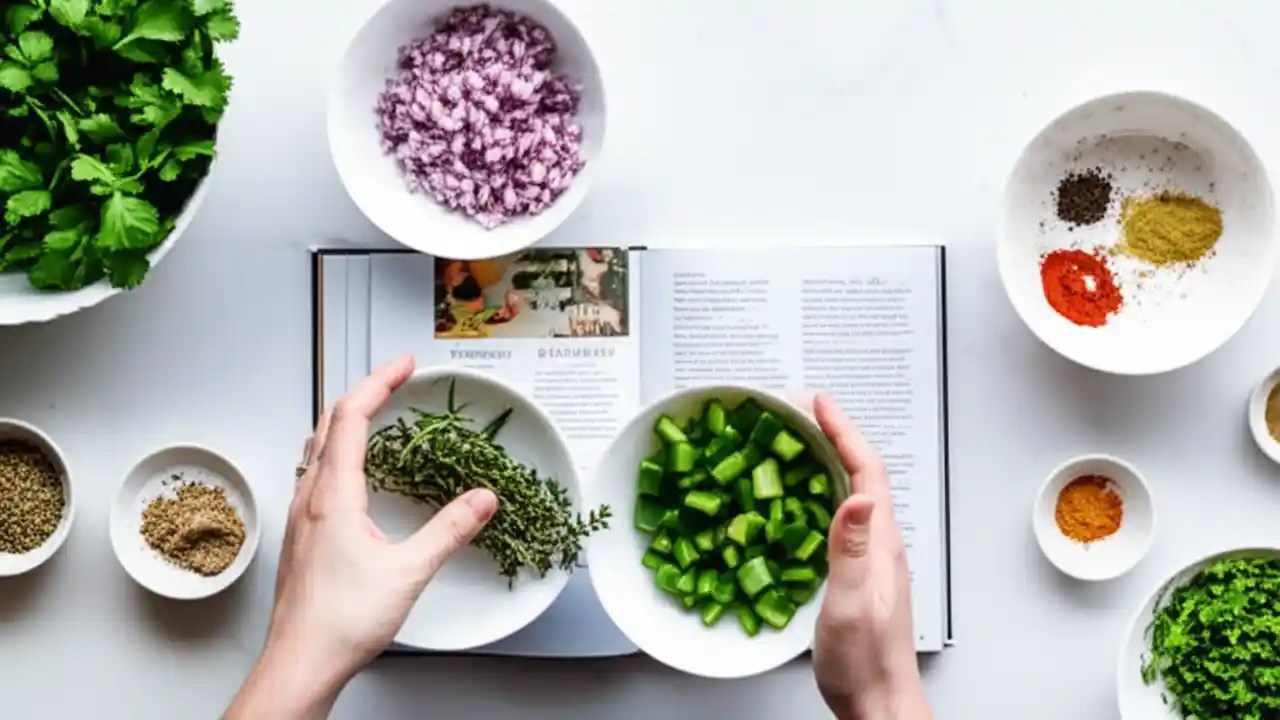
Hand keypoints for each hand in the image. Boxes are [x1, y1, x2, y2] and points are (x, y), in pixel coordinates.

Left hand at [226, 355, 498, 719]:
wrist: (300, 662)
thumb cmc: (341, 622)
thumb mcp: (409, 571)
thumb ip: (450, 530)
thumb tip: (483, 500)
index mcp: (333, 494)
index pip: (351, 416)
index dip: (379, 382)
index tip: (403, 364)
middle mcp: (310, 497)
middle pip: (328, 423)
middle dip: (362, 392)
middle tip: (393, 379)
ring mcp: (300, 516)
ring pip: (315, 448)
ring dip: (344, 421)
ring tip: (372, 414)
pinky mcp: (301, 536)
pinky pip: (314, 474)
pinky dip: (336, 452)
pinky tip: (351, 474)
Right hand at [811, 395, 930, 719]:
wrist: (879, 705)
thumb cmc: (864, 664)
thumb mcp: (850, 603)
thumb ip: (851, 549)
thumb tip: (858, 496)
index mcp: (881, 544)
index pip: (867, 472)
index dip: (843, 432)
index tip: (818, 403)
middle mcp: (881, 546)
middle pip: (862, 475)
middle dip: (835, 436)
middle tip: (804, 413)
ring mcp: (872, 561)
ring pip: (853, 495)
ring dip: (830, 463)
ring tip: (801, 443)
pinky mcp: (859, 577)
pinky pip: (843, 519)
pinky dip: (822, 495)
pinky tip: (803, 503)